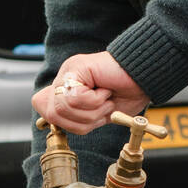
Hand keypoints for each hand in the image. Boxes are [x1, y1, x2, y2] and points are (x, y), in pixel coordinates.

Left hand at [32, 51, 149, 135]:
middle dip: (80, 120)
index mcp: (67, 88)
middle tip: (101, 108)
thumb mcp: (98, 115)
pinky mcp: (76, 67)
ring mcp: (69, 71)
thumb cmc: (127, 93)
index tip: (85, 119)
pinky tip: (105, 90)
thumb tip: (50, 118)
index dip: (62, 120)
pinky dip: (94, 101)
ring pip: (64, 107)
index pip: (42, 106)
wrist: (144, 77)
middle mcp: (65, 78)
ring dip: (90, 110)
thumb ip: (76, 119)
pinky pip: (75, 97)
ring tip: (106, 99)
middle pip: (52, 113)